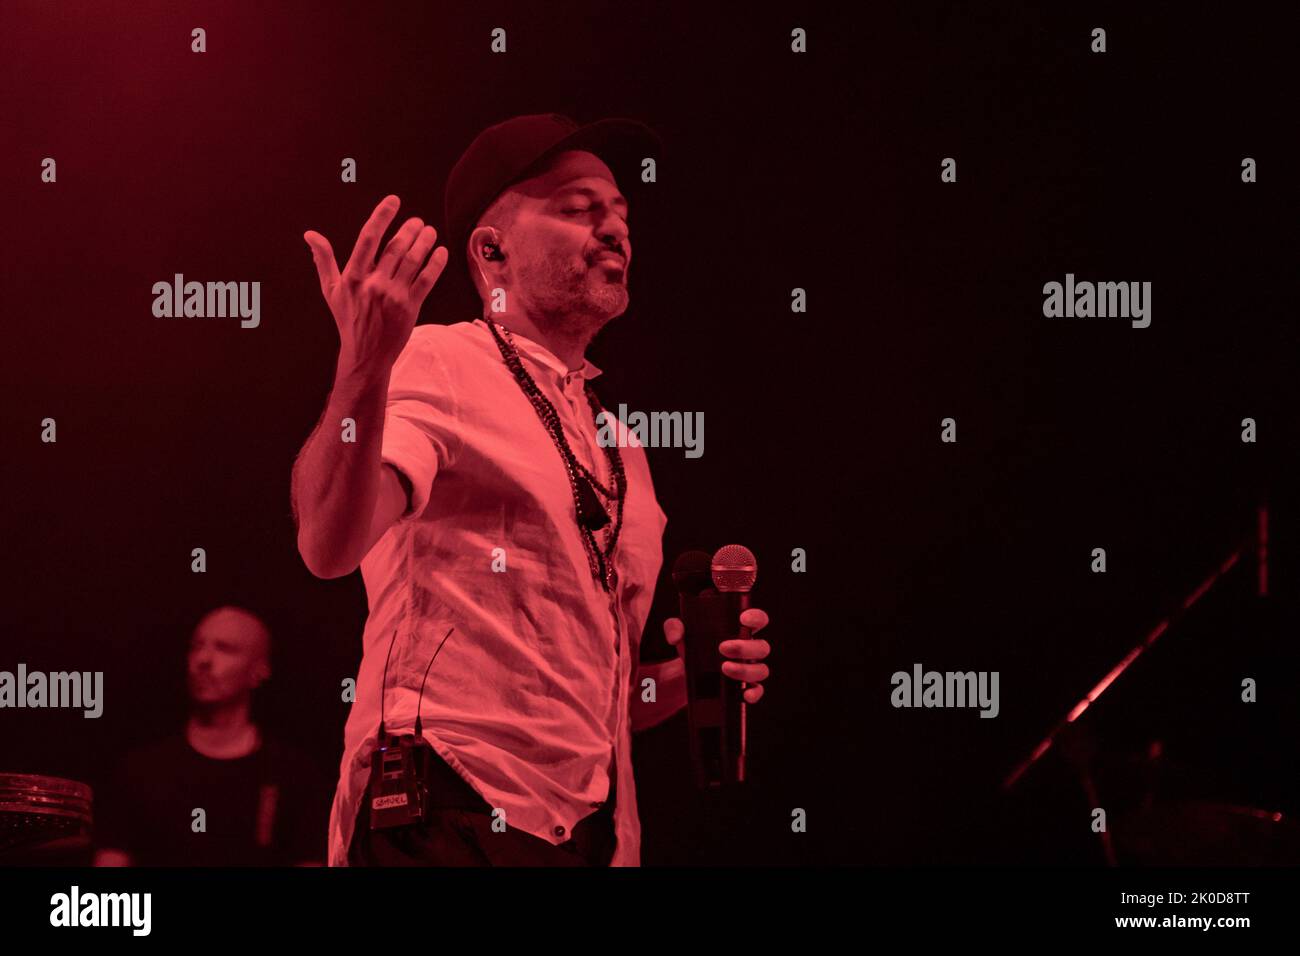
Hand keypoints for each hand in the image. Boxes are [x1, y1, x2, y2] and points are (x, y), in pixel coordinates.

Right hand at [304, 195, 448, 371]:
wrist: (366, 354)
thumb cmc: (348, 319)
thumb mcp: (331, 290)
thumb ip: (323, 260)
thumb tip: (310, 235)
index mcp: (354, 276)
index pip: (368, 238)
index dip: (382, 216)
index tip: (394, 201)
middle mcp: (374, 284)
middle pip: (396, 247)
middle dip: (410, 229)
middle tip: (417, 221)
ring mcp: (393, 296)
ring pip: (413, 261)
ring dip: (424, 242)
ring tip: (429, 231)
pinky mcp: (410, 308)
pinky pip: (427, 280)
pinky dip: (436, 263)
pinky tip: (441, 251)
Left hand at [663, 608, 770, 703]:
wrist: (684, 673)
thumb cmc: (690, 645)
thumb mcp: (680, 632)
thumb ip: (674, 627)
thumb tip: (676, 637)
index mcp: (739, 629)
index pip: (758, 619)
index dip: (756, 617)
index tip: (743, 619)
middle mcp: (749, 648)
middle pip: (761, 647)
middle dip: (744, 648)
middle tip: (722, 648)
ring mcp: (749, 668)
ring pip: (761, 670)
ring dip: (745, 669)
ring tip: (724, 668)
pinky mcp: (745, 686)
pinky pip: (758, 690)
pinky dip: (754, 693)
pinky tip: (744, 694)